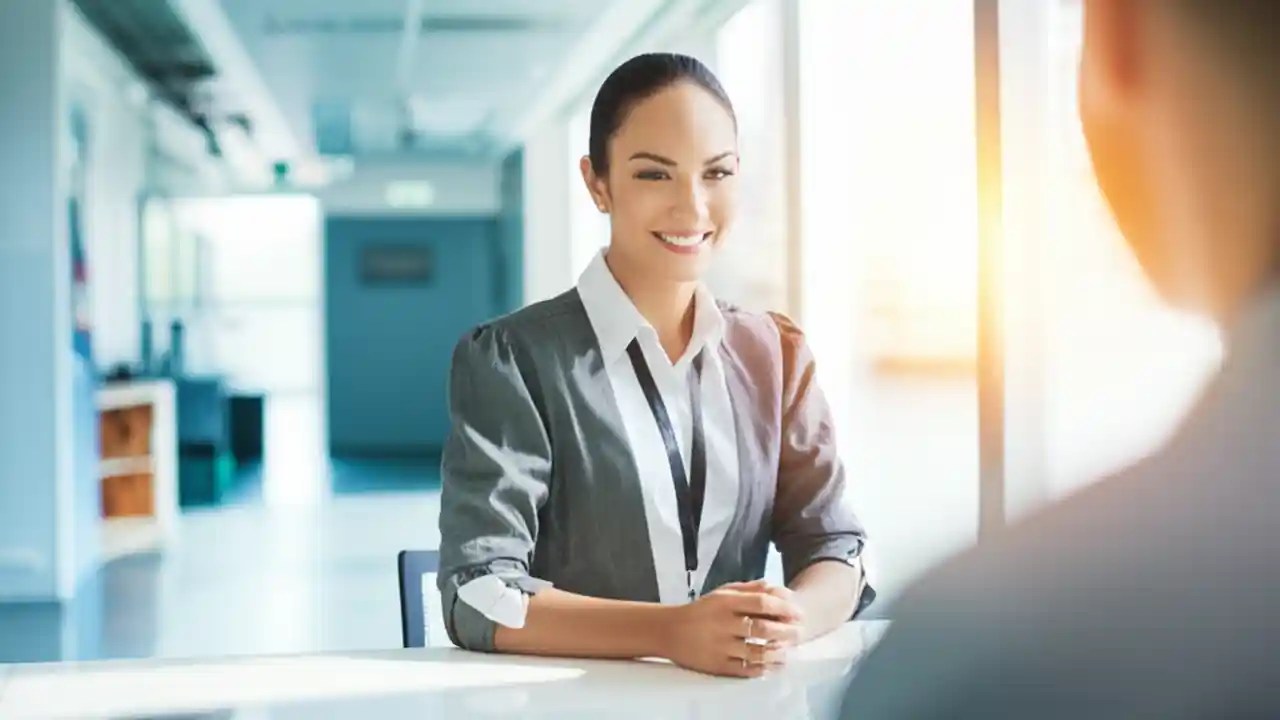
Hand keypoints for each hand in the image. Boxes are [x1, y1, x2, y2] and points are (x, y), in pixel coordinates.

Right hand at [662, 584, 804, 677]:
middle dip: (787, 632)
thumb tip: (775, 588)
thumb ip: (749, 590)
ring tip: (789, 651)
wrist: (668, 631)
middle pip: (763, 629)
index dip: (784, 609)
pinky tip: (773, 665)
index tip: (798, 613)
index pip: (762, 604)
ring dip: (779, 653)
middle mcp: (722, 624)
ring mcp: (719, 646)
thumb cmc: (700, 611)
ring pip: (757, 652)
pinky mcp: (717, 665)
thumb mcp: (721, 594)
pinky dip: (763, 668)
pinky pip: (745, 669)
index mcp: (724, 603)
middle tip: (800, 633)